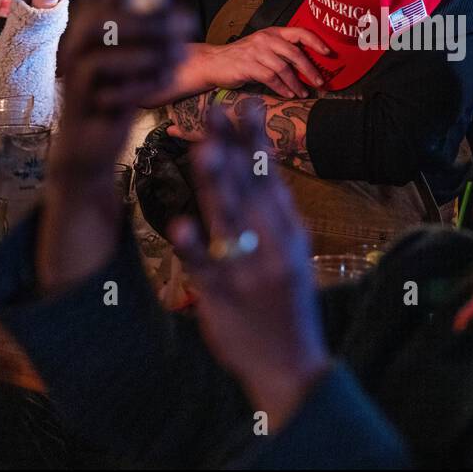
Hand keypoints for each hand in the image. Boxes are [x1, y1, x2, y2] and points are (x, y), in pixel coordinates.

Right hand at [51, 0, 197, 181]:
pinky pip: (132, 78)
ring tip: (176, 62)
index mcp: (97, 15)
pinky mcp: (86, 89)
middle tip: (188, 22)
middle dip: (160, 19)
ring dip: (163, 53)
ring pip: (132, 43)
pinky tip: (159, 89)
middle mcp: (83, 30)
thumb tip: (180, 11)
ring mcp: (80, 59)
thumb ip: (150, 30)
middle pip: (125, 8)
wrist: (89, 142)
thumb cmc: (119, 93)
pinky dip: (154, 84)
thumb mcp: (136, 58)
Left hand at [171, 105, 327, 426]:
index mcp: (288, 232)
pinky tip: (180, 223)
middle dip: (232, 146)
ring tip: (203, 148)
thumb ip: (275, 217)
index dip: (256, 140)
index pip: (270, 177)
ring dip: (216, 181)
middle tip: (215, 108)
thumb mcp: (291, 256)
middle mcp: (273, 245)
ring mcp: (250, 270)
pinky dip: (195, 244)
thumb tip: (262, 171)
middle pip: (249, 187)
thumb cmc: (287, 306)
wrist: (292, 366)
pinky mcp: (225, 297)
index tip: (245, 104)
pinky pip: (207, 266)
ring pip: (229, 218)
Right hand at [200, 27, 330, 98]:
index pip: (300, 32)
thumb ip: (281, 51)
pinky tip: (288, 94)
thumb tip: (307, 64)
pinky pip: (271, 78)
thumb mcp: (263, 47)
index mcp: (273, 32)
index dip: (316, 42)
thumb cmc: (242, 57)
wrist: (214, 62)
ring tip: (303, 93)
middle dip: (310, 70)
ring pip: (284, 68)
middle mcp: (265, 39)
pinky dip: (282, 88)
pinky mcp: (248, 65)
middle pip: (295, 53)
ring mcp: (256, 52)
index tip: (328, 53)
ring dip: (296, 83)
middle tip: (320, 82)